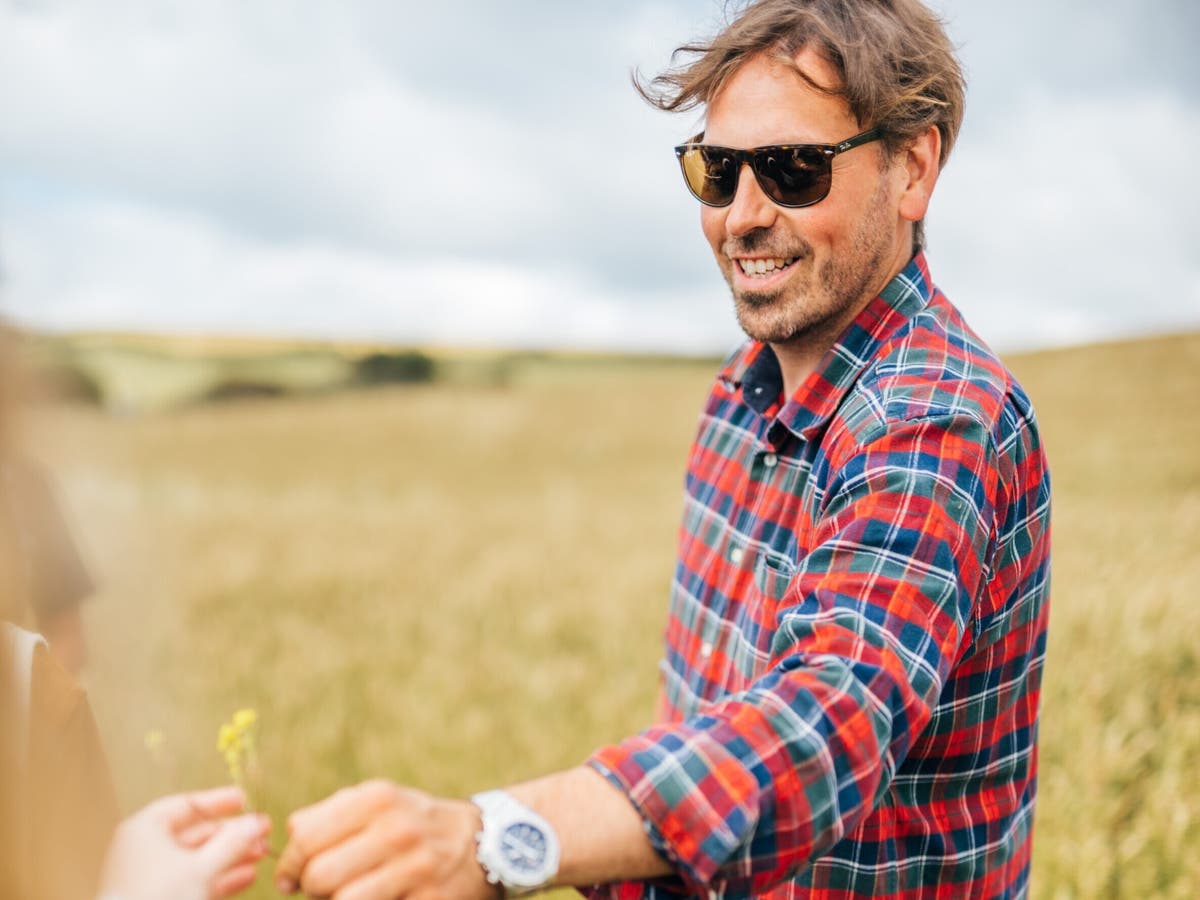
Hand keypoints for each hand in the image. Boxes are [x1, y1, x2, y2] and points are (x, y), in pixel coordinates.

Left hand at [98, 786, 270, 899]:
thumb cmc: (159, 898)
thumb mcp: (202, 868)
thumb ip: (232, 842)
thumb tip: (256, 822)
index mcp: (146, 829)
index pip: (187, 804)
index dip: (218, 802)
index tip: (245, 800)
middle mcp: (145, 848)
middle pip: (195, 834)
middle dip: (232, 835)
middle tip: (261, 832)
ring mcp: (150, 876)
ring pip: (197, 859)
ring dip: (230, 857)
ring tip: (261, 855)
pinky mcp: (158, 898)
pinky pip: (191, 880)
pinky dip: (217, 878)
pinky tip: (245, 878)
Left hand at [275, 779, 496, 899]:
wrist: (486, 843)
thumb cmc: (414, 823)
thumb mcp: (381, 802)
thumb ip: (331, 815)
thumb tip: (288, 845)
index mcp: (378, 799)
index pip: (305, 835)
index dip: (289, 863)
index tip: (291, 876)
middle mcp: (397, 829)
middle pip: (319, 874)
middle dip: (310, 890)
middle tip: (318, 891)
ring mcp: (417, 868)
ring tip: (344, 896)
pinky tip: (378, 899)